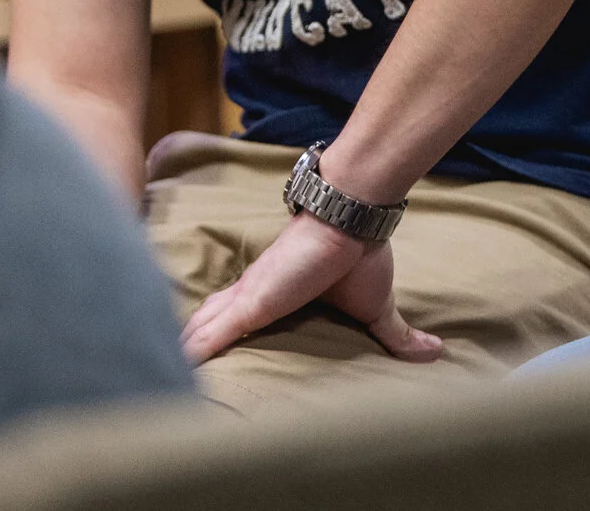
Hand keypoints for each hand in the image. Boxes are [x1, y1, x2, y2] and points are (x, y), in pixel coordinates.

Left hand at [179, 213, 442, 365]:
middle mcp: (251, 295)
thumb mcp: (376, 309)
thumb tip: (436, 352)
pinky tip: (167, 366)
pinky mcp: (246, 304)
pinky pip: (207, 335)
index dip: (213, 330)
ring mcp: (244, 299)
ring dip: (177, 350)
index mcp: (275, 295)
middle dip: (184, 341)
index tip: (193, 349)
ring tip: (153, 370)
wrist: (350, 219)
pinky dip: (187, 352)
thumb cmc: (362, 256)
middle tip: (159, 363)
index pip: (233, 315)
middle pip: (206, 322)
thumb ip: (397, 336)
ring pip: (199, 330)